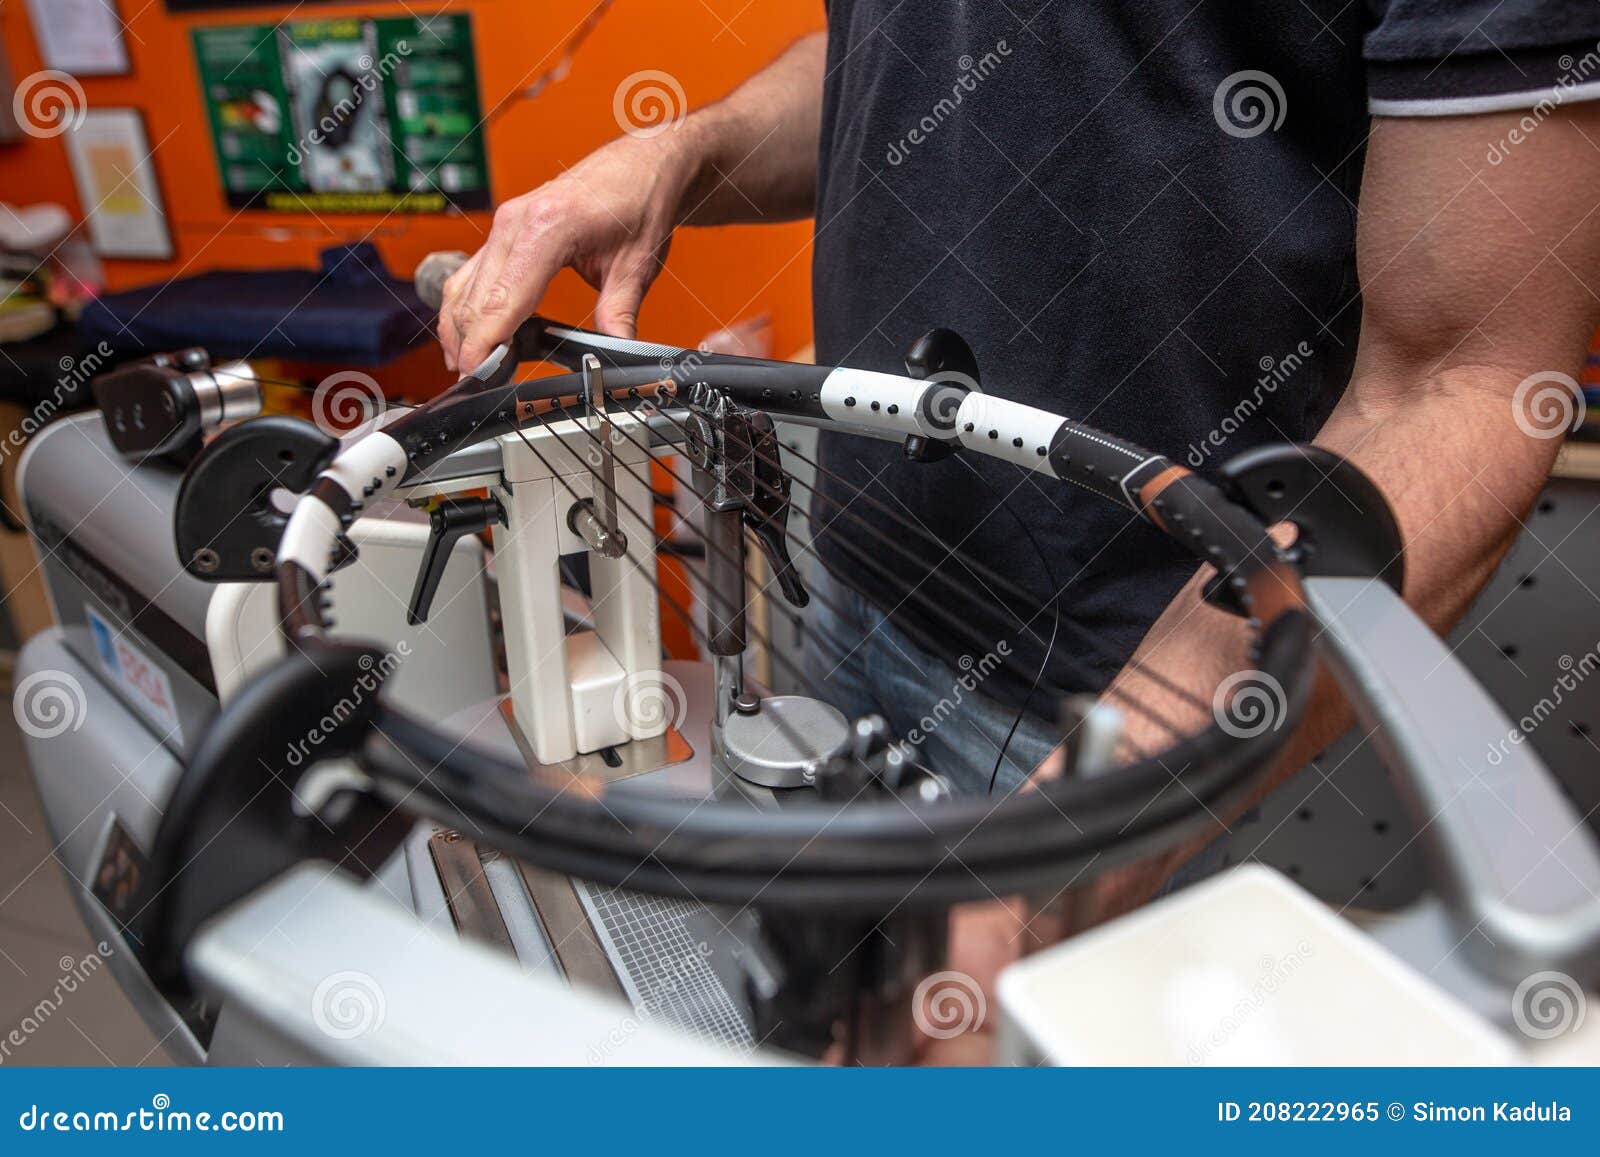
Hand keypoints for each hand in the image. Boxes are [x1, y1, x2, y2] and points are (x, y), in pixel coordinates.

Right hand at [439, 130, 701, 371]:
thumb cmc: (640, 198)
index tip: (475, 373)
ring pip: (464, 286)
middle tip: (473, 384)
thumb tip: (615, 352)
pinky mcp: (506, 229)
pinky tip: (472, 334)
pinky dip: (467, 307)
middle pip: (475, 298)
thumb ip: (621, 313)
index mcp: (547, 227)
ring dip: (458, 328)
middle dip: (467, 344)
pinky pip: (473, 273)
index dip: (484, 342)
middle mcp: (516, 222)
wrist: (643, 162)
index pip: (503, 299)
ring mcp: (506, 223)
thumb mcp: (638, 265)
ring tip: (465, 367)